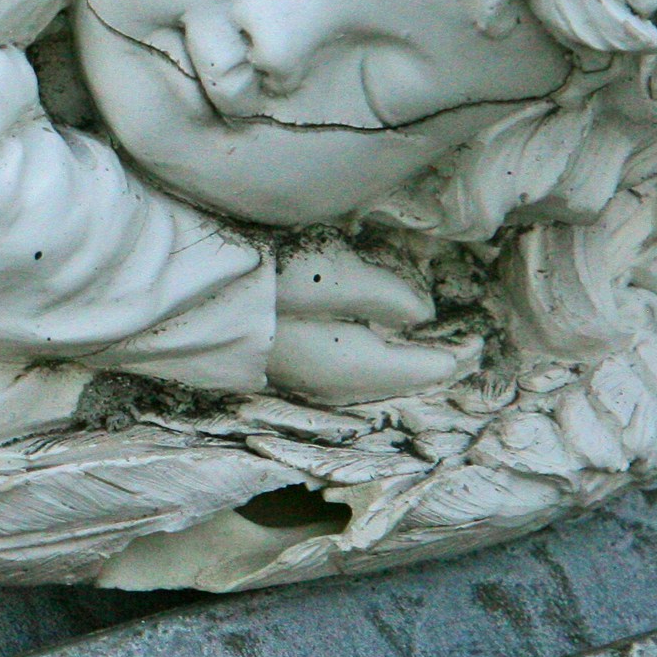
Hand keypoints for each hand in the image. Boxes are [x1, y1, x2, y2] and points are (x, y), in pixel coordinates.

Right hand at [269, 241, 479, 403]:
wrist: (178, 288)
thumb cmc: (256, 275)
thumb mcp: (329, 274)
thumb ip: (382, 295)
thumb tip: (423, 315)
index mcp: (344, 364)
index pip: (413, 368)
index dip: (448, 356)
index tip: (477, 344)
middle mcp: (323, 383)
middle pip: (388, 381)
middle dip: (426, 366)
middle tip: (462, 350)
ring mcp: (295, 377)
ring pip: (363, 380)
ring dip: (396, 366)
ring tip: (423, 349)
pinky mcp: (275, 362)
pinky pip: (339, 370)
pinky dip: (367, 360)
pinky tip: (370, 346)